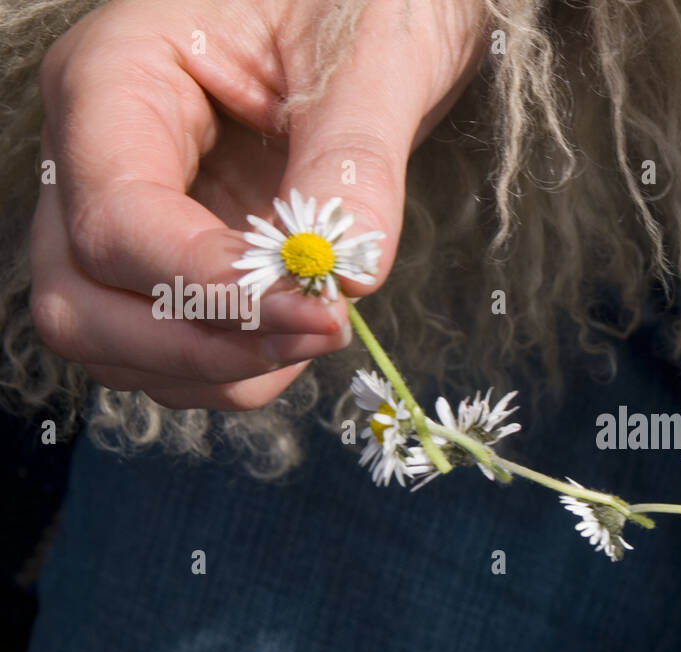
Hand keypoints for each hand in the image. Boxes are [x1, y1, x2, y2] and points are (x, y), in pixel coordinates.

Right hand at [29, 0, 484, 409]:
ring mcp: (131, 212)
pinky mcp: (176, 255)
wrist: (380, 7)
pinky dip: (232, 366)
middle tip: (317, 333)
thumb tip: (348, 269)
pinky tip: (298, 333)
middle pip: (81, 301)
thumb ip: (354, 158)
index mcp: (117, 77)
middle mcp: (98, 153)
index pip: (114, 221)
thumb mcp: (371, 56)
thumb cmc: (360, 0)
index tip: (314, 312)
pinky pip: (168, 347)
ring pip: (115, 340)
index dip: (205, 287)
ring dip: (217, 367)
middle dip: (197, 344)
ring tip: (318, 329)